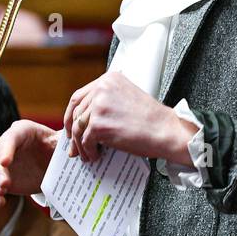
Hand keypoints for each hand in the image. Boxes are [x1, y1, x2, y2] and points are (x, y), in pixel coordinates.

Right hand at [0, 120, 59, 206]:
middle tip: (5, 185)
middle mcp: (5, 143)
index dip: (6, 149)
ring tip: (2, 192)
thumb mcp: (61, 145)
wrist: (50, 167)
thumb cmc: (56, 151)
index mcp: (22, 130)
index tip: (5, 163)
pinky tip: (1, 202)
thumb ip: (63, 143)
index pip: (10, 137)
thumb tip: (69, 146)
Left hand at [63, 71, 196, 163]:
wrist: (165, 130)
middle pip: (76, 112)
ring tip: (85, 154)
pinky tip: (95, 156)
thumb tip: (84, 121)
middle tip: (72, 143)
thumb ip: (106, 102)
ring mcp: (99, 106)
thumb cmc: (151, 119)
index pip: (79, 96)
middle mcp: (102, 88)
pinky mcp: (99, 124)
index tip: (71, 125)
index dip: (72, 113)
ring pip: (78, 128)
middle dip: (72, 130)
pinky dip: (88, 151)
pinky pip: (85, 141)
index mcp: (109, 79)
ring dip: (79, 144)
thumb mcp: (127, 98)